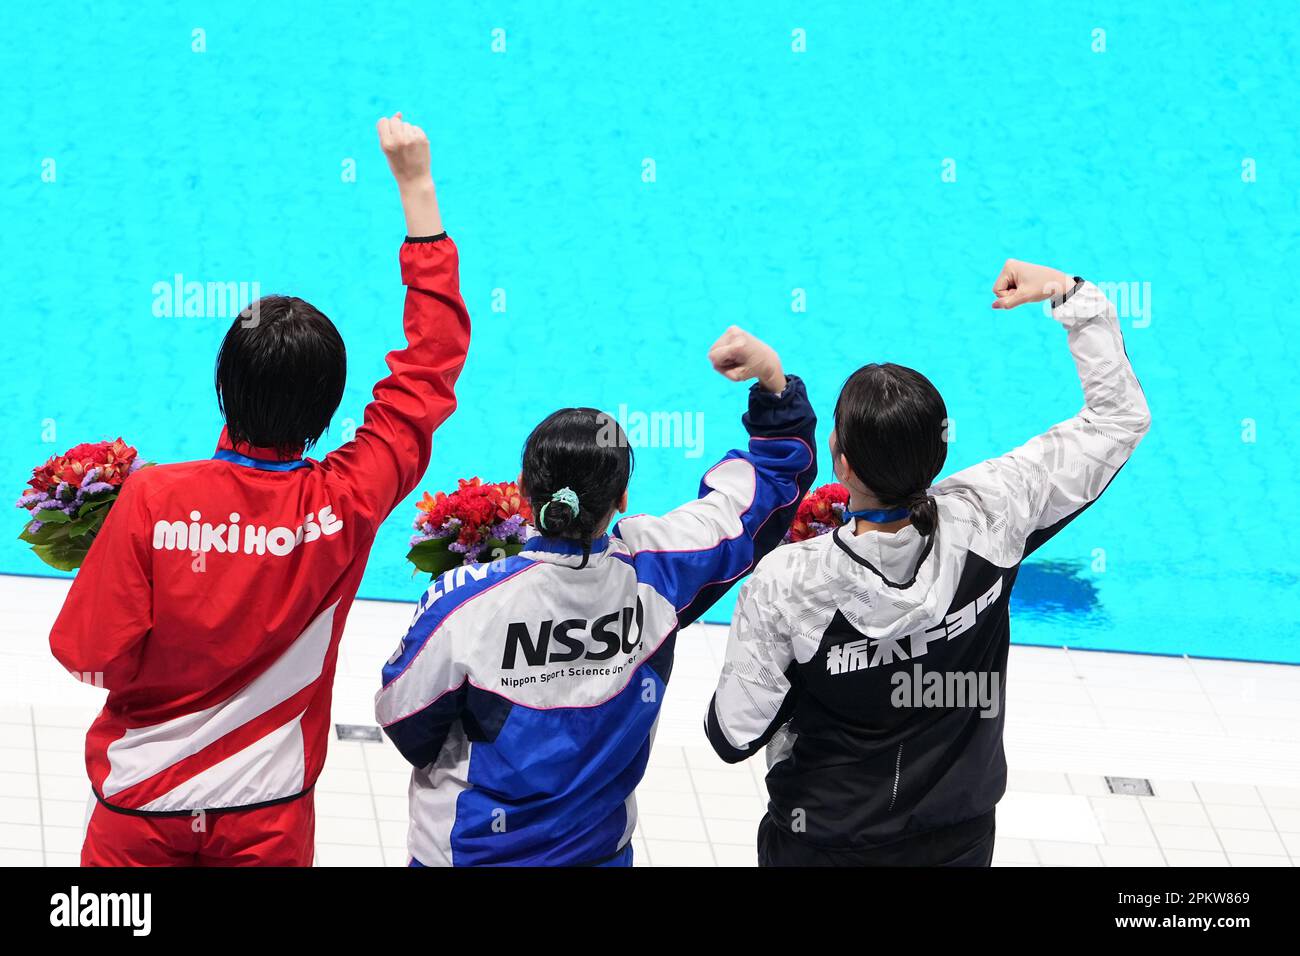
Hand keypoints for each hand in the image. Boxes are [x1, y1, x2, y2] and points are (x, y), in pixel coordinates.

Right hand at [377, 112, 441, 235]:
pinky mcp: (422, 139)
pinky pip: (416, 128)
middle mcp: (399, 139)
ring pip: (406, 124)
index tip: (389, 137)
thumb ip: (388, 131)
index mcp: (387, 143)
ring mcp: (411, 139)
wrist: (414, 179)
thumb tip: (399, 113)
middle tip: (400, 144)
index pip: (383, 121)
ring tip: (409, 148)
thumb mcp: (387, 149)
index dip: (386, 128)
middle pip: (395, 120)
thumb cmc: (398, 164)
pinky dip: (415, 135)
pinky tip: (416, 147)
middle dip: (396, 129)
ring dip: (407, 132)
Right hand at [708, 326, 785, 393]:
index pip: (713, 356)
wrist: (767, 359)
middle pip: (712, 350)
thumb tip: (712, 354)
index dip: (721, 365)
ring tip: (738, 355)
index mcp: (737, 346)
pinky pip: (720, 342)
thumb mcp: (735, 376)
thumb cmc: (752, 370)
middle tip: (737, 361)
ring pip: (714, 346)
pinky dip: (726, 348)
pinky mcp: (733, 328)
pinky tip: (738, 350)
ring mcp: (734, 329)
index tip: (735, 365)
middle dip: (721, 359)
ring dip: (724, 354)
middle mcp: (735, 334)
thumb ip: (718, 367)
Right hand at [991, 259, 1074, 308]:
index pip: (996, 290)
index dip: (1007, 296)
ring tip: (1029, 289)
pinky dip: (1018, 292)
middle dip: (1011, 295)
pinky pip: (1010, 288)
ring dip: (1016, 294)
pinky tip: (1028, 288)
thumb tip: (993, 306)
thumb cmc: (1043, 287)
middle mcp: (1009, 266)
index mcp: (1008, 267)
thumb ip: (1007, 303)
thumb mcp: (1024, 297)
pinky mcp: (1018, 274)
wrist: (1060, 283)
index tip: (1022, 292)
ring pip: (1005, 291)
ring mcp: (1013, 270)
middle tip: (1027, 291)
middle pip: (999, 290)